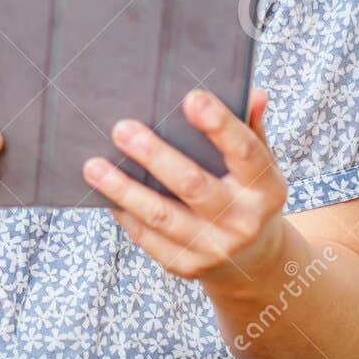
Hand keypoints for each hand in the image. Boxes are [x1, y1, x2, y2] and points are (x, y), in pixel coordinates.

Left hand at [82, 86, 288, 293]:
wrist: (252, 262)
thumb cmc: (246, 194)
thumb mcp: (260, 164)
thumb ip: (251, 128)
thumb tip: (252, 93)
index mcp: (265, 188)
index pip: (245, 152)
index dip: (219, 125)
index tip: (191, 98)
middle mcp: (242, 222)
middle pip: (193, 185)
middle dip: (154, 155)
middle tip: (122, 129)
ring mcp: (213, 248)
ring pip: (160, 215)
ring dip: (123, 189)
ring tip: (93, 166)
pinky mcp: (184, 265)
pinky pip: (146, 236)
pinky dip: (123, 212)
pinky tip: (103, 192)